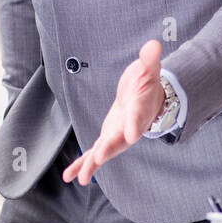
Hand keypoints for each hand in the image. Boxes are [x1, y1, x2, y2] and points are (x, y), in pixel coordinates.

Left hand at [62, 40, 165, 185]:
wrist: (144, 100)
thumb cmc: (146, 84)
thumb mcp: (148, 69)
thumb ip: (150, 60)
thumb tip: (153, 45)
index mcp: (139, 110)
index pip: (138, 117)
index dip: (134, 125)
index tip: (132, 135)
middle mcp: (129, 128)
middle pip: (119, 140)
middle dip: (109, 148)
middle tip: (100, 158)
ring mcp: (117, 137)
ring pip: (104, 152)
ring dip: (92, 164)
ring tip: (80, 178)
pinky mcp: (107, 140)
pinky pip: (93, 155)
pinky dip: (82, 165)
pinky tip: (69, 177)